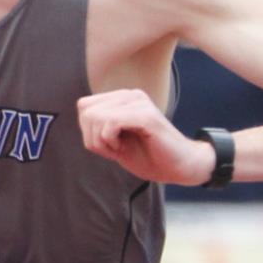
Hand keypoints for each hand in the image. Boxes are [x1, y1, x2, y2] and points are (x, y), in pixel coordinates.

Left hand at [76, 89, 215, 184]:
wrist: (180, 168)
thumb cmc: (149, 157)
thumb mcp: (115, 141)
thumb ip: (99, 126)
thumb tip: (83, 116)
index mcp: (124, 98)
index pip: (84, 106)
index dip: (88, 130)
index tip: (108, 144)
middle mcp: (131, 95)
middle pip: (86, 111)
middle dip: (92, 138)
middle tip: (113, 149)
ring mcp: (139, 103)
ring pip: (95, 117)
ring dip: (101, 141)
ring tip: (120, 148)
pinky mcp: (146, 116)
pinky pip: (110, 123)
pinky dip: (109, 141)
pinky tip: (123, 149)